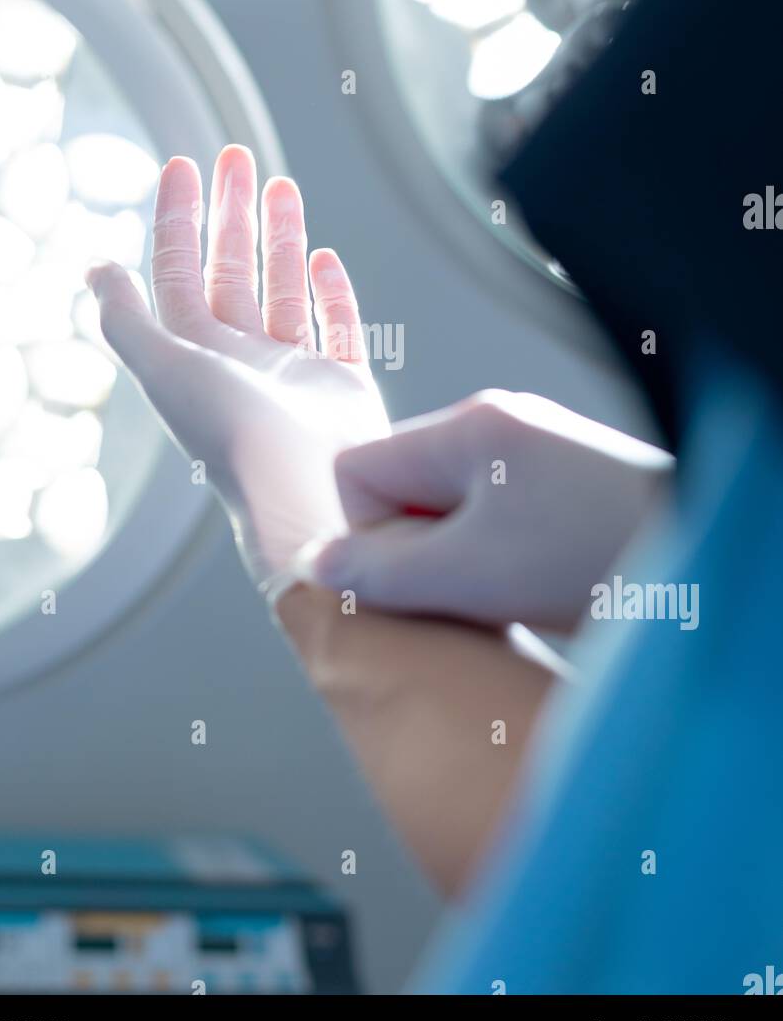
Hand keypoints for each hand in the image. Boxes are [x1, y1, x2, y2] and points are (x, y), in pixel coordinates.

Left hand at [86, 146, 388, 594]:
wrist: (307, 491)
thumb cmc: (232, 432)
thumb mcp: (164, 367)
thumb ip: (126, 318)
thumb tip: (94, 267)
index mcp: (196, 354)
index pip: (179, 270)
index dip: (177, 216)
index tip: (184, 163)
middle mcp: (241, 360)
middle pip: (232, 270)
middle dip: (231, 212)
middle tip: (237, 155)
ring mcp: (294, 372)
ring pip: (282, 289)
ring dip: (280, 238)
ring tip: (283, 184)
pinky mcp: (343, 386)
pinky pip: (335, 328)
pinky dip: (330, 293)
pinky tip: (324, 258)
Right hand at [303, 391, 672, 629]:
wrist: (704, 554)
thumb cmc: (595, 556)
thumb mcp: (470, 575)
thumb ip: (380, 574)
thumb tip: (315, 567)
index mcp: (466, 429)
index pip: (359, 471)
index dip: (368, 536)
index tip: (413, 582)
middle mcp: (497, 425)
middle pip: (403, 489)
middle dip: (418, 552)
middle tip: (464, 595)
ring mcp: (534, 449)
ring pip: (450, 510)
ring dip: (459, 562)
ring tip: (505, 596)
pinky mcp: (562, 481)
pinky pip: (494, 515)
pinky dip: (497, 558)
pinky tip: (531, 589)